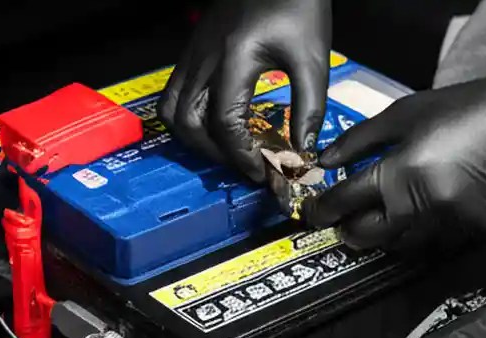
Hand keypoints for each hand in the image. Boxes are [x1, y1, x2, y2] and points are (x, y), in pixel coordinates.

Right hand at [158, 0, 331, 182]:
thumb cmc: (296, 5)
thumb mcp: (312, 58)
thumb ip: (308, 109)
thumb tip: (302, 152)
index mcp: (234, 58)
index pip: (224, 123)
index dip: (241, 156)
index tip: (263, 173)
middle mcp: (204, 57)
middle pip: (186, 122)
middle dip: (214, 153)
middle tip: (245, 164)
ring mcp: (193, 52)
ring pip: (172, 109)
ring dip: (196, 138)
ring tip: (228, 149)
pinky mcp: (194, 50)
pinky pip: (176, 92)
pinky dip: (190, 117)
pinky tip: (217, 124)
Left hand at [305, 46, 485, 249]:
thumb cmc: (462, 109)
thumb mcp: (403, 114)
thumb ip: (360, 141)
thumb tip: (326, 162)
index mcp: (400, 173)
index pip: (347, 202)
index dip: (324, 211)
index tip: (314, 213)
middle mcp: (423, 206)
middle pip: (372, 236)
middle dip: (352, 232)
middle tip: (345, 225)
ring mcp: (452, 224)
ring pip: (405, 245)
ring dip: (389, 235)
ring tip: (384, 221)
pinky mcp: (477, 232)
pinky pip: (440, 242)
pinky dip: (426, 233)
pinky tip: (424, 218)